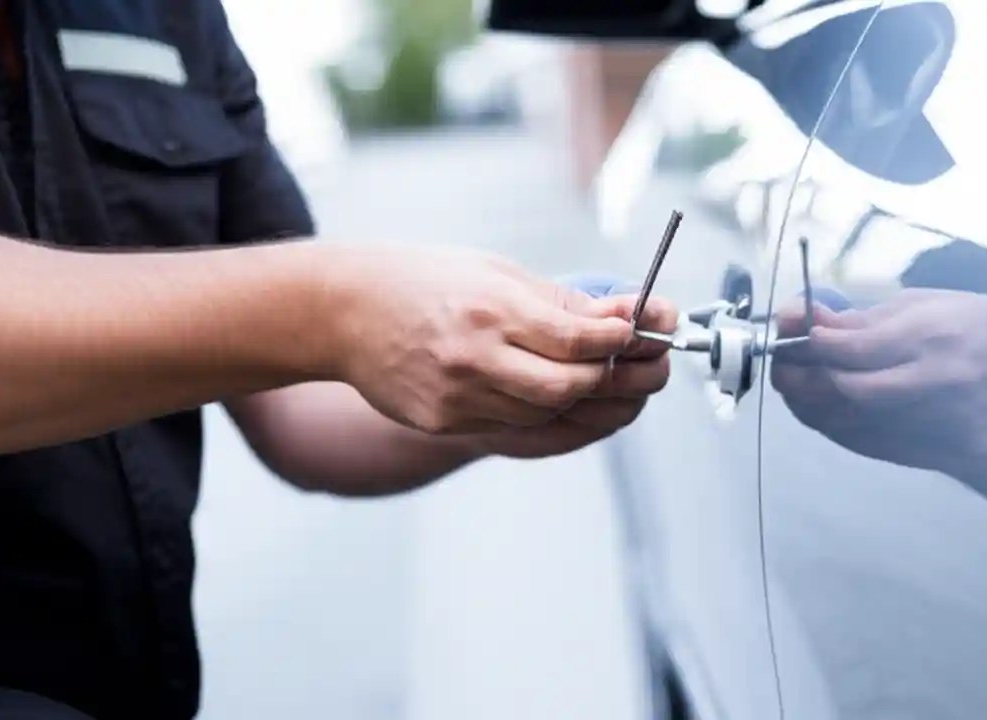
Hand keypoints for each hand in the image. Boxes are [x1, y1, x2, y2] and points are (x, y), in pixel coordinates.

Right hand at [331, 246, 634, 433]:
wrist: (344, 312)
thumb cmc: (422, 281)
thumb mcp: (493, 271)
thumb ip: (556, 301)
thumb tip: (621, 317)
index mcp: (490, 309)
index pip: (576, 340)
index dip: (619, 342)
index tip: (642, 333)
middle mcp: (474, 357)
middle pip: (569, 387)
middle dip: (613, 379)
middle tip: (637, 366)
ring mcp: (457, 397)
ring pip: (544, 414)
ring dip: (581, 400)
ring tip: (603, 380)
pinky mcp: (442, 422)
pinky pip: (510, 427)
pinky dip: (541, 414)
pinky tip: (553, 395)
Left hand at [770, 289, 986, 471]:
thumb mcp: (931, 304)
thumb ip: (865, 320)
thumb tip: (803, 320)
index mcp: (934, 333)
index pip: (850, 348)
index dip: (806, 345)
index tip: (787, 334)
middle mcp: (942, 379)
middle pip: (847, 394)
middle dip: (801, 381)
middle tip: (783, 368)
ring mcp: (951, 421)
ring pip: (859, 428)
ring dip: (817, 410)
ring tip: (800, 391)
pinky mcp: (959, 451)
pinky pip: (884, 447)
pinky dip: (848, 432)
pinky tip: (833, 416)